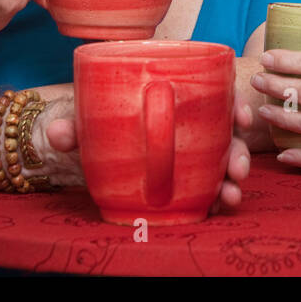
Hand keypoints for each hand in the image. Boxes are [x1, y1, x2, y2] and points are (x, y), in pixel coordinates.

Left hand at [43, 97, 251, 212]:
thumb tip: (58, 135)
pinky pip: (212, 183)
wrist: (92, 143)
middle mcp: (191, 123)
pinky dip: (220, 194)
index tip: (242, 118)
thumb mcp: (90, 121)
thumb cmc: (100, 122)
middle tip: (238, 169)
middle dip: (239, 151)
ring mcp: (193, 151)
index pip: (216, 95)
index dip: (235, 104)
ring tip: (231, 195)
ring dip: (233, 177)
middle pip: (226, 132)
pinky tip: (220, 206)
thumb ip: (76, 127)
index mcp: (178, 99)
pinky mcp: (189, 176)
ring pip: (224, 160)